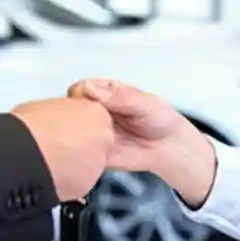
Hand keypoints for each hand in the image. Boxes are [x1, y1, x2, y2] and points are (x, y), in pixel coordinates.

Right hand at [10, 97, 113, 201]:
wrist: (21, 153)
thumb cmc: (30, 125)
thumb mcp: (52, 106)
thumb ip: (66, 116)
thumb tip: (60, 126)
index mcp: (97, 112)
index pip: (97, 120)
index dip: (79, 127)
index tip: (64, 131)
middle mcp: (105, 138)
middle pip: (98, 143)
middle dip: (82, 147)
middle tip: (59, 148)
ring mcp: (98, 163)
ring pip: (91, 165)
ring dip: (76, 165)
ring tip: (52, 164)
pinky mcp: (88, 185)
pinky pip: (80, 182)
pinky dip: (69, 181)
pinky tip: (52, 176)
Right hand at [68, 78, 216, 207]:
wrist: (169, 148)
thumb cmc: (160, 119)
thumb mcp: (145, 103)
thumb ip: (121, 97)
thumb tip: (91, 90)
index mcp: (105, 92)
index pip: (82, 87)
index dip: (82, 93)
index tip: (91, 100)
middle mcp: (95, 110)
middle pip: (70, 107)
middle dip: (75, 113)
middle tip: (92, 121)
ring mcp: (92, 132)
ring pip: (71, 130)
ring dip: (75, 133)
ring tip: (94, 137)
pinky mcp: (93, 152)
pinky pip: (78, 152)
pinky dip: (79, 152)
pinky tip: (91, 151)